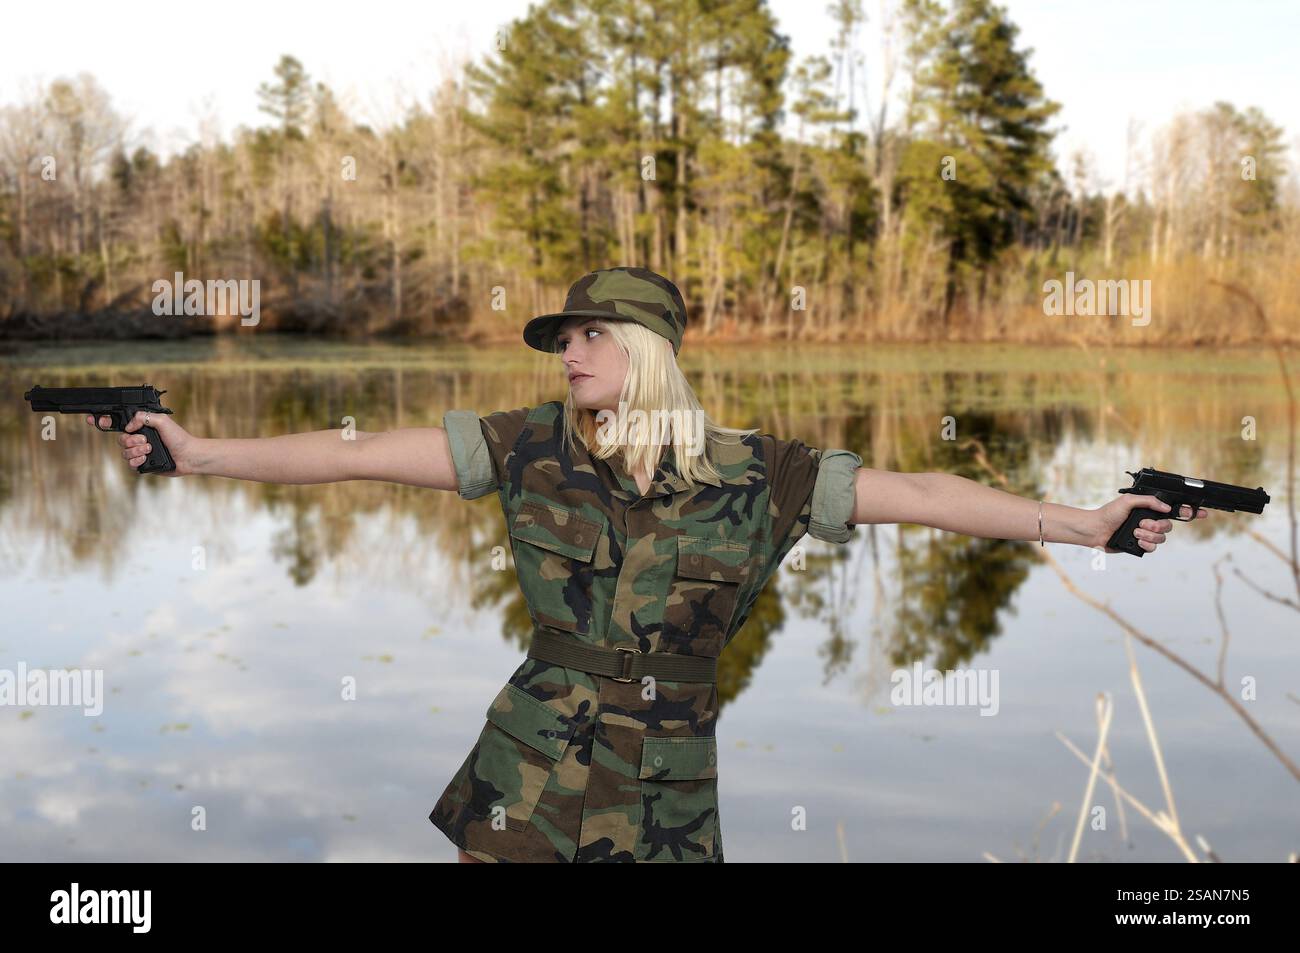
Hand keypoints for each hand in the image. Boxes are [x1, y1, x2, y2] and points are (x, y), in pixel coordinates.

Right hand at [84, 411, 196, 476]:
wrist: (188, 456)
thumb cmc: (178, 438)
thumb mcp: (162, 420)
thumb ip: (143, 417)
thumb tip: (128, 427)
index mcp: (142, 427)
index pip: (119, 423)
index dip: (104, 421)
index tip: (92, 419)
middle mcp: (139, 439)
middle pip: (120, 440)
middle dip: (130, 441)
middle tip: (145, 441)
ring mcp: (140, 452)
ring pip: (124, 452)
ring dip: (136, 451)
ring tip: (149, 449)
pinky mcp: (143, 464)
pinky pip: (129, 464)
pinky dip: (136, 461)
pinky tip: (145, 458)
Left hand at [1090, 495, 1209, 552]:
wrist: (1096, 530)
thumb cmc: (1109, 513)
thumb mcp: (1128, 501)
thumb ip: (1149, 501)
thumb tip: (1166, 508)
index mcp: (1149, 509)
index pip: (1173, 510)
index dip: (1189, 512)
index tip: (1203, 513)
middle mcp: (1150, 521)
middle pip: (1169, 526)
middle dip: (1158, 526)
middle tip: (1142, 523)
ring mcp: (1146, 534)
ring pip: (1162, 538)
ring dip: (1149, 535)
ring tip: (1135, 532)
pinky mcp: (1141, 545)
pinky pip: (1154, 548)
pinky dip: (1146, 544)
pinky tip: (1137, 540)